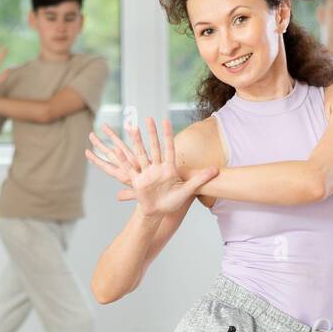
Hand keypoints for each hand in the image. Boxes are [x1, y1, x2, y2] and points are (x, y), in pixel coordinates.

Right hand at [86, 116, 216, 217]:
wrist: (159, 213)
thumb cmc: (172, 202)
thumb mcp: (187, 190)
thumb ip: (200, 179)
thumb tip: (216, 170)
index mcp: (168, 168)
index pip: (169, 148)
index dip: (167, 134)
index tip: (165, 120)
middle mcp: (156, 168)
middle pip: (153, 147)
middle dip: (151, 133)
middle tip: (148, 118)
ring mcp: (146, 173)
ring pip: (140, 155)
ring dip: (136, 142)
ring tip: (131, 128)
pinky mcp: (137, 181)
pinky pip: (129, 169)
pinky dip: (124, 161)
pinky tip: (117, 150)